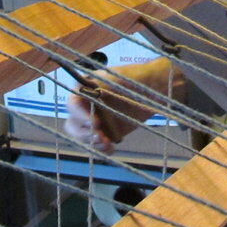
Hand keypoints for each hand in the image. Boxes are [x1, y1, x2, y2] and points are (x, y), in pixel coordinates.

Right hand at [62, 58, 181, 154]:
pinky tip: (111, 149)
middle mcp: (85, 106)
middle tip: (99, 137)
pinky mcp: (105, 131)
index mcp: (84, 89)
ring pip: (84, 136)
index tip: (94, 123)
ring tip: (107, 144)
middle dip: (84, 133)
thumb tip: (90, 87)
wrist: (153, 91)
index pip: (73, 104)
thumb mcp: (119, 77)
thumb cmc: (135, 79)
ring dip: (93, 142)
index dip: (80, 115)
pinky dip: (102, 148)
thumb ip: (104, 83)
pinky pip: (97, 143)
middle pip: (74, 123)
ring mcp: (94, 120)